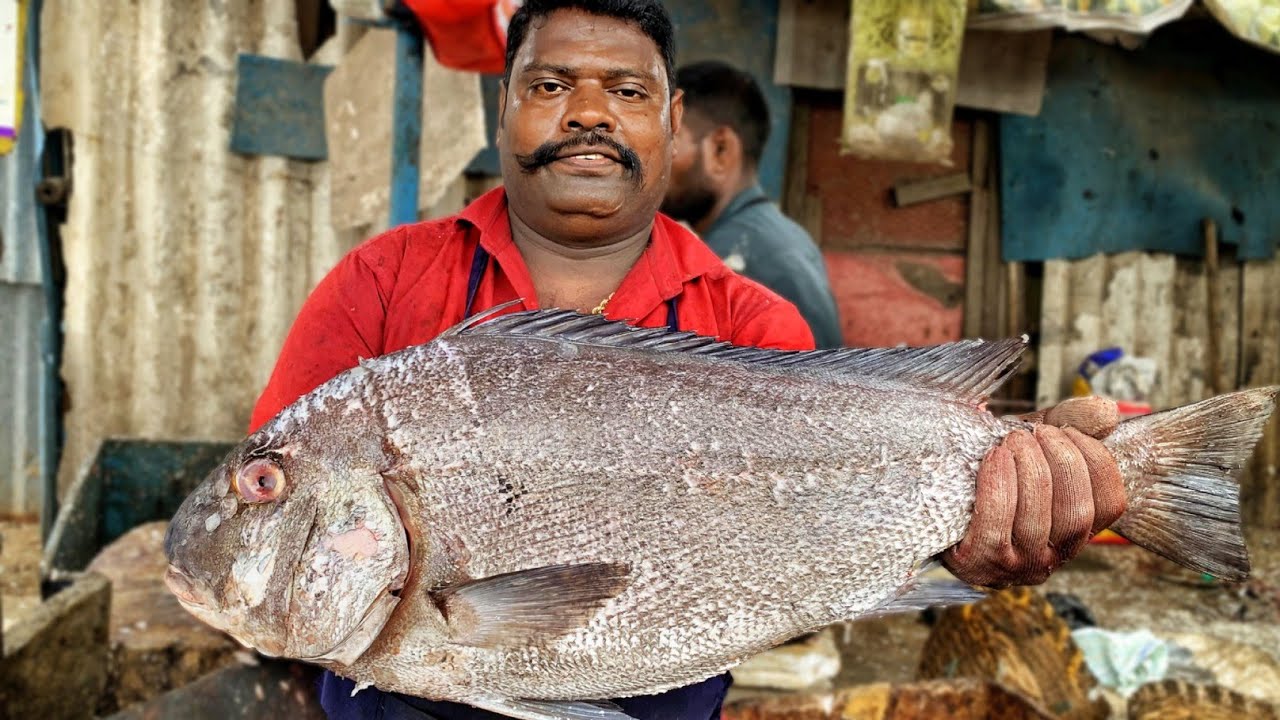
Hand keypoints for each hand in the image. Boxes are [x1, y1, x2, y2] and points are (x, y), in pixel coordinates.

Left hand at [942, 397, 1126, 587]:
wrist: (935, 491)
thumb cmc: (992, 467)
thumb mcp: (1033, 442)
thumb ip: (1069, 421)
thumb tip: (1108, 410)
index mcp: (1074, 530)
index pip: (1110, 505)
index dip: (1097, 463)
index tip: (1068, 430)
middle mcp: (1053, 556)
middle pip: (1075, 514)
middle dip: (1061, 464)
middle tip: (1034, 434)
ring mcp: (1016, 566)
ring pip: (1037, 522)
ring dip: (1029, 472)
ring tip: (1013, 440)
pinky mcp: (979, 565)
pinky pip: (995, 529)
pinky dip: (998, 489)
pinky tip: (993, 459)